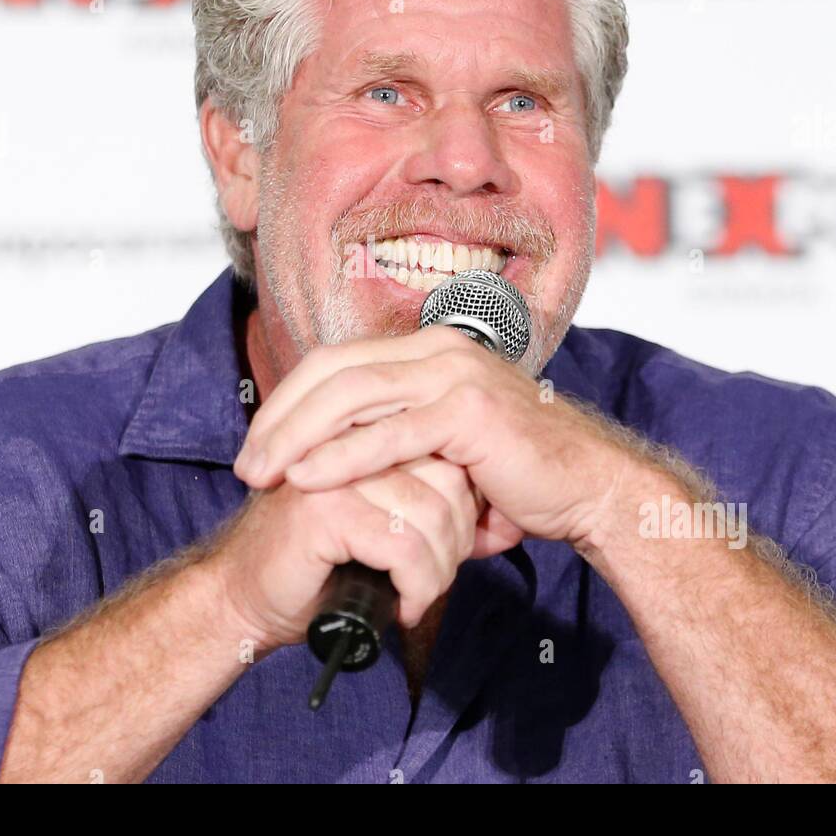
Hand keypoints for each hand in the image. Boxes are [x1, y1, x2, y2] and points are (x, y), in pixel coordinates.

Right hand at [210, 455, 514, 651]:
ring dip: (439, 568)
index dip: (464, 499)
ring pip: (431, 512)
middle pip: (447, 473)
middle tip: (438, 574)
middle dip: (457, 534)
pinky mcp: (324, 510)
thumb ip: (423, 497)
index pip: (444, 443)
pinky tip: (404, 606)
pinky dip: (418, 586)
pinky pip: (405, 546)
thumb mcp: (381, 517)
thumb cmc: (316, 562)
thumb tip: (496, 514)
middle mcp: (347, 435)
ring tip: (419, 592)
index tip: (461, 541)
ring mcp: (332, 468)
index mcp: (361, 425)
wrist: (245, 597)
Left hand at [233, 326, 645, 552]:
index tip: (260, 443)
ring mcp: (453, 373)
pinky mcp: (467, 410)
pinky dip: (339, 456)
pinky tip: (305, 478)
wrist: (590, 487)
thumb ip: (403, 444)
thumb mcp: (449, 449)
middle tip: (245, 462)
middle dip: (279, 417)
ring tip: (259, 473)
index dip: (291, 400)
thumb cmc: (521, 474)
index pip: (339, 362)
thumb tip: (349, 465)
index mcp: (431, 350)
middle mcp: (438, 349)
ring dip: (294, 436)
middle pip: (333, 371)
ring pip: (351, 395)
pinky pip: (388, 434)